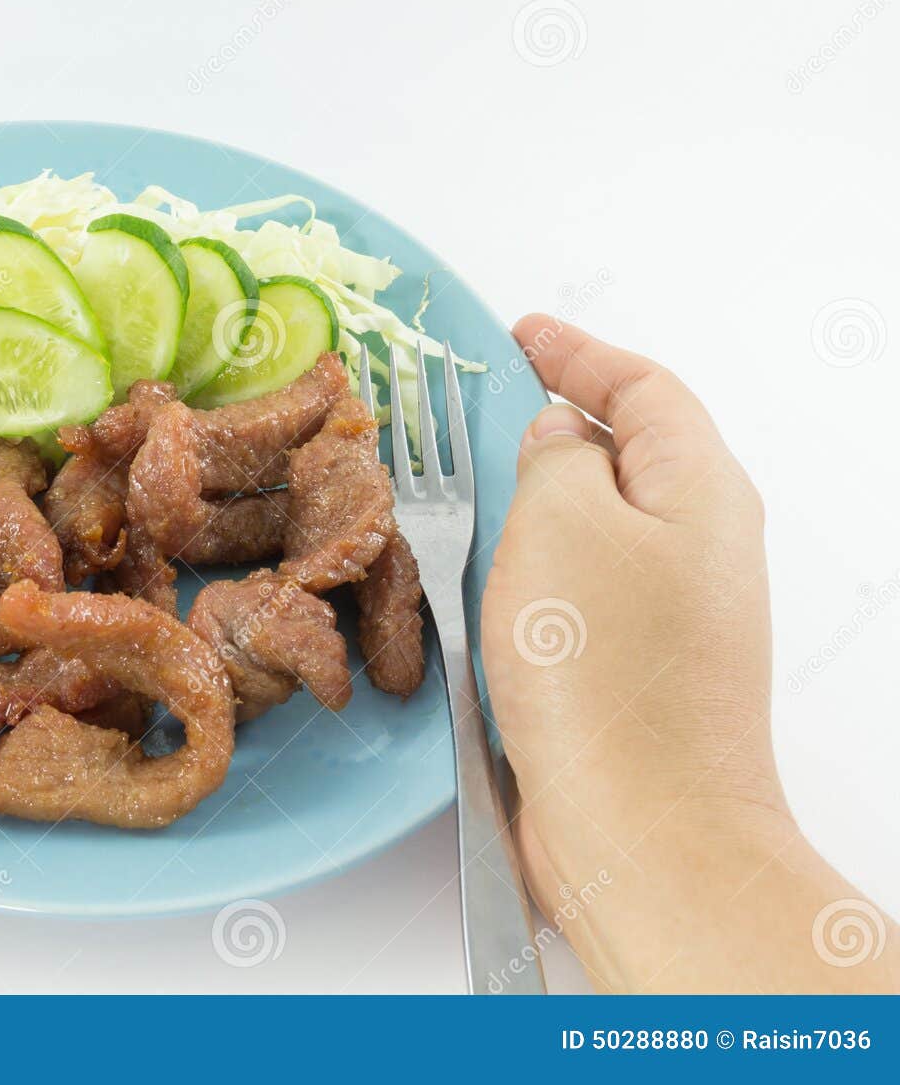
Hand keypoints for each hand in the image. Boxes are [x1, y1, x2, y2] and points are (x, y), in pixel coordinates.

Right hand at [481, 316, 897, 991]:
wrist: (639, 828)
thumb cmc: (603, 672)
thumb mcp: (564, 520)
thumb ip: (555, 454)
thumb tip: (557, 440)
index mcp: (700, 490)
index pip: (644, 386)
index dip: (578, 352)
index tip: (521, 334)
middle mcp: (698, 546)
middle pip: (627, 452)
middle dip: (552, 422)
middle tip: (476, 408)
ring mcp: (669, 612)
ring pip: (595, 525)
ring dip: (530, 504)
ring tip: (461, 492)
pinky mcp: (631, 669)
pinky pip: (578, 589)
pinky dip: (528, 569)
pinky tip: (478, 584)